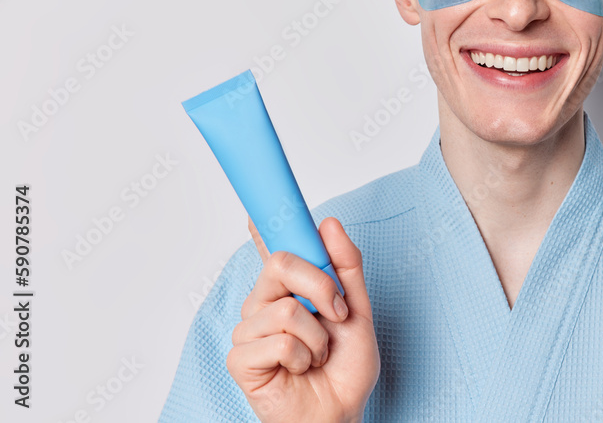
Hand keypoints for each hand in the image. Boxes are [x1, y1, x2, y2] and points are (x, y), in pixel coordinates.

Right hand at [227, 216, 379, 422]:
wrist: (341, 412)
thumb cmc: (344, 367)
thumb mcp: (359, 311)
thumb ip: (346, 267)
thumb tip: (329, 224)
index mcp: (289, 287)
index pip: (270, 246)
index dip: (261, 222)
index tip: (255, 203)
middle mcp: (264, 302)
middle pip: (281, 264)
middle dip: (321, 288)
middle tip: (337, 315)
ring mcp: (248, 329)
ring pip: (286, 309)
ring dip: (317, 337)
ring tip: (317, 354)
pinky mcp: (240, 358)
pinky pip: (278, 341)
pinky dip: (302, 357)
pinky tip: (300, 370)